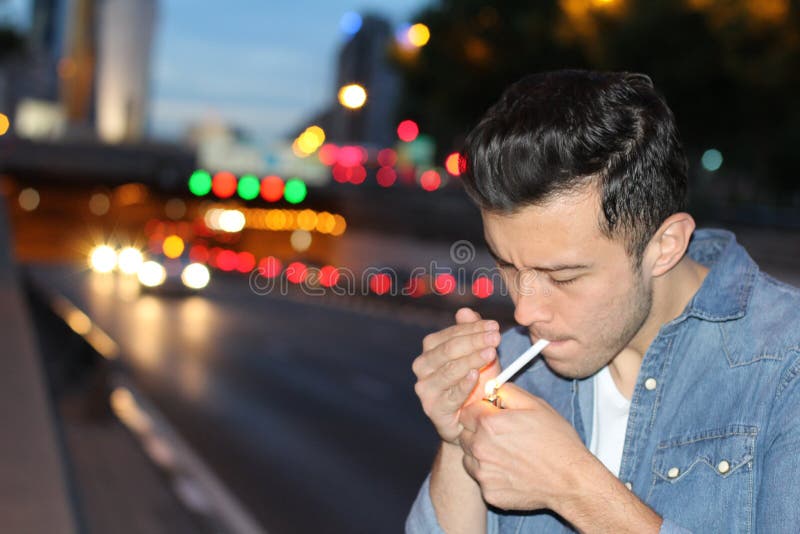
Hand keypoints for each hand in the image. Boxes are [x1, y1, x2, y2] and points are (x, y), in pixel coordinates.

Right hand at [412, 307, 501, 444]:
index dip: (473, 328)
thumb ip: (472, 333)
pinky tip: (476, 375)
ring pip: (449, 370)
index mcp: (431, 349)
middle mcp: (422, 367)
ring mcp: (426, 389)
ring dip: (472, 359)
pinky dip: (464, 384)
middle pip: (448, 350)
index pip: (451, 334)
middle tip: (496, 337)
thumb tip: (465, 311)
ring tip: (491, 352)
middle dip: (474, 341)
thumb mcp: (478, 354)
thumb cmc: (475, 382)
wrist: (472, 418)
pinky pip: (450, 395)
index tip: (494, 326)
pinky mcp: (434, 409)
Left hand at [458, 383, 593, 510]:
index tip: (490, 416)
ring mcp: (483, 472)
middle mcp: (481, 448)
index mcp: (489, 423)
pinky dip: (490, 474)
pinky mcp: (489, 492)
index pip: (465, 412)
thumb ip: (507, 392)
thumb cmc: (557, 442)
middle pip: (464, 434)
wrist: (571, 480)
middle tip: (501, 436)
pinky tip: (510, 471)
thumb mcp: (536, 405)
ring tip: (506, 454)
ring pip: (469, 457)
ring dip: (481, 454)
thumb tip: (491, 388)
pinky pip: (481, 478)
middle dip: (477, 432)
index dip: (478, 412)